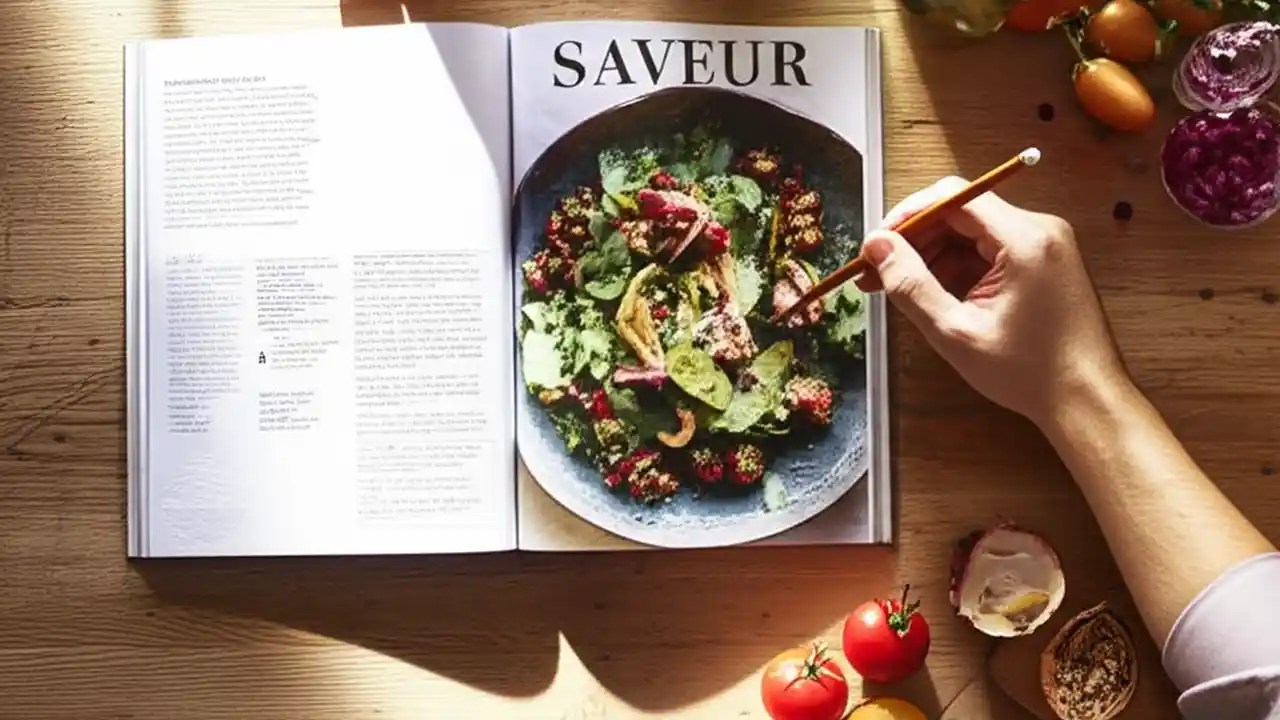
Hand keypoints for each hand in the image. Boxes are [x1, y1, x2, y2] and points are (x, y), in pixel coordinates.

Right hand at [855, 177, 1126, 426]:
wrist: (1085, 399)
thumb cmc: (1027, 372)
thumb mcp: (956, 332)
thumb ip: (911, 285)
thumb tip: (876, 246)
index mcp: (1024, 239)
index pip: (953, 197)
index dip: (906, 216)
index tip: (874, 246)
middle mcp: (1038, 230)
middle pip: (960, 212)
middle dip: (914, 238)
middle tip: (874, 271)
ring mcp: (1043, 245)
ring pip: (971, 232)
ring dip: (931, 255)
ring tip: (892, 286)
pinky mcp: (1042, 262)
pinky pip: (988, 251)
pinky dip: (955, 267)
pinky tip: (929, 293)